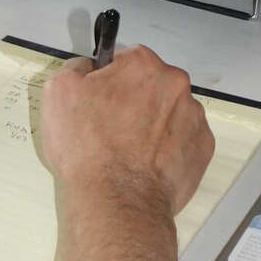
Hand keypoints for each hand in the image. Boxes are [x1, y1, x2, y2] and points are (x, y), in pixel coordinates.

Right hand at [39, 45, 213, 216]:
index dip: (107, 80)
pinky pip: (182, 141)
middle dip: (133, 100)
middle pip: (151, 85)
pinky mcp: (203, 150)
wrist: (115, 201)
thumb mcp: (58, 91)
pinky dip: (167, 148)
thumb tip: (90, 68)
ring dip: (152, 124)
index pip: (124, 60)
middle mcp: (177, 85)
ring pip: (169, 113)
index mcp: (144, 64)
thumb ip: (76, 67)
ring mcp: (195, 118)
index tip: (97, 102)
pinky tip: (146, 165)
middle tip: (110, 129)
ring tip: (128, 152)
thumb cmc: (86, 144)